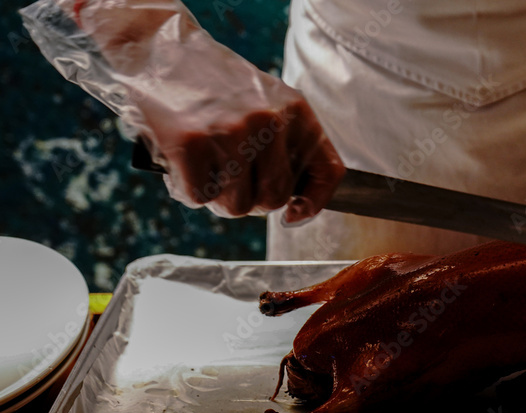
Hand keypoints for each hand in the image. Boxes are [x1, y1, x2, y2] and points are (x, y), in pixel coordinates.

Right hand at [71, 0, 343, 221]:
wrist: (161, 51)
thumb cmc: (217, 86)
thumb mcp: (270, 101)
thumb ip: (290, 144)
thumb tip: (299, 209)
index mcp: (296, 111)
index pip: (329, 172)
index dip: (313, 203)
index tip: (293, 214)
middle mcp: (270, 121)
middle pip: (275, 199)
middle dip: (252, 199)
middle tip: (230, 178)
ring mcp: (231, 132)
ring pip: (238, 206)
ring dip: (219, 198)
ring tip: (207, 167)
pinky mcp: (192, 144)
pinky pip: (201, 197)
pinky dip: (188, 189)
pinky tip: (184, 164)